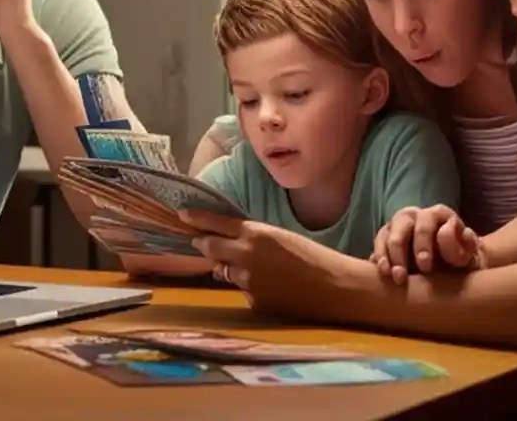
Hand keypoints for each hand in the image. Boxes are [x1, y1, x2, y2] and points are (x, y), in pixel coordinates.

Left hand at [183, 210, 351, 314]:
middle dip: (204, 244)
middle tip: (199, 242)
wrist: (334, 286)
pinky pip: (242, 291)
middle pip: (210, 248)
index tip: (182, 215)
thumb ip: (254, 240)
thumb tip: (231, 248)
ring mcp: (247, 280)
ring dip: (230, 269)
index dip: (197, 219)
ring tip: (257, 269)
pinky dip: (249, 287)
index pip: (217, 224)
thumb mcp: (282, 237)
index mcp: (256, 233)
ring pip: (225, 272)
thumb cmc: (314, 256)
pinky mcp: (253, 301)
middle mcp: (246, 255)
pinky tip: (271, 287)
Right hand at [370, 205, 482, 284]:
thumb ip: (465, 244)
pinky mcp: (384, 240)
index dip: (424, 245)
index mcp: (438, 214)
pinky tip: (381, 274)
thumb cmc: (462, 259)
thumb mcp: (470, 254)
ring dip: (386, 257)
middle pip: (401, 227)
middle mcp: (414, 215)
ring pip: (385, 235)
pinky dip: (377, 260)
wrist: (453, 268)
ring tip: (390, 277)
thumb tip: (448, 228)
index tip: (426, 267)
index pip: (426, 224)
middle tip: (402, 277)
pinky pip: (376, 246)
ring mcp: (397, 226)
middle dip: (400, 253)